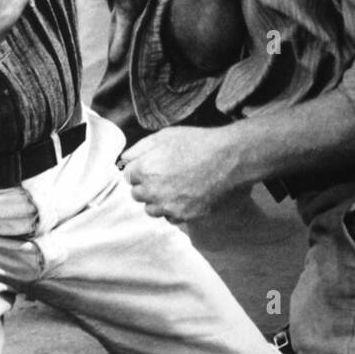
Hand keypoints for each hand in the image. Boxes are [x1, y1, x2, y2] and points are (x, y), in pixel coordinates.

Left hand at [119, 125, 236, 221]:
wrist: (229, 159)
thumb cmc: (197, 143)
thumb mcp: (165, 135)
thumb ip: (140, 148)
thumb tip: (125, 159)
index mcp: (145, 169)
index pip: (128, 176)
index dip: (140, 169)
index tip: (153, 165)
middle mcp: (153, 191)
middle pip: (137, 194)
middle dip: (146, 185)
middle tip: (165, 175)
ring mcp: (169, 206)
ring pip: (151, 209)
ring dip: (158, 200)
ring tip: (175, 186)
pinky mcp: (185, 216)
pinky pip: (170, 218)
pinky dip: (174, 209)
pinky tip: (186, 195)